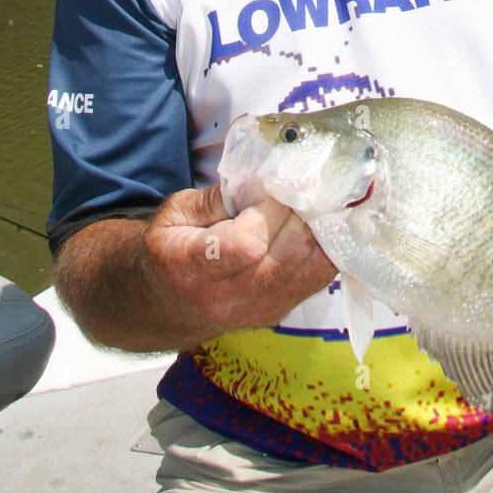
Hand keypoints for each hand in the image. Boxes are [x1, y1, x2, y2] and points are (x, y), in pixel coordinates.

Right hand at [143, 184, 336, 335]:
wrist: (168, 304)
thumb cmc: (170, 249)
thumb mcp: (177, 212)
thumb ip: (218, 197)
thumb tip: (263, 180)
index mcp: (191, 268)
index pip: (248, 244)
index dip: (270, 210)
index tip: (273, 184)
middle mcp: (226, 298)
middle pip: (286, 253)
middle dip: (299, 212)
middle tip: (299, 186)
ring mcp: (256, 310)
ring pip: (309, 265)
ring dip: (317, 228)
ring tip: (311, 202)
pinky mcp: (278, 312)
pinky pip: (317, 277)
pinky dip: (324, 247)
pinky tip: (319, 225)